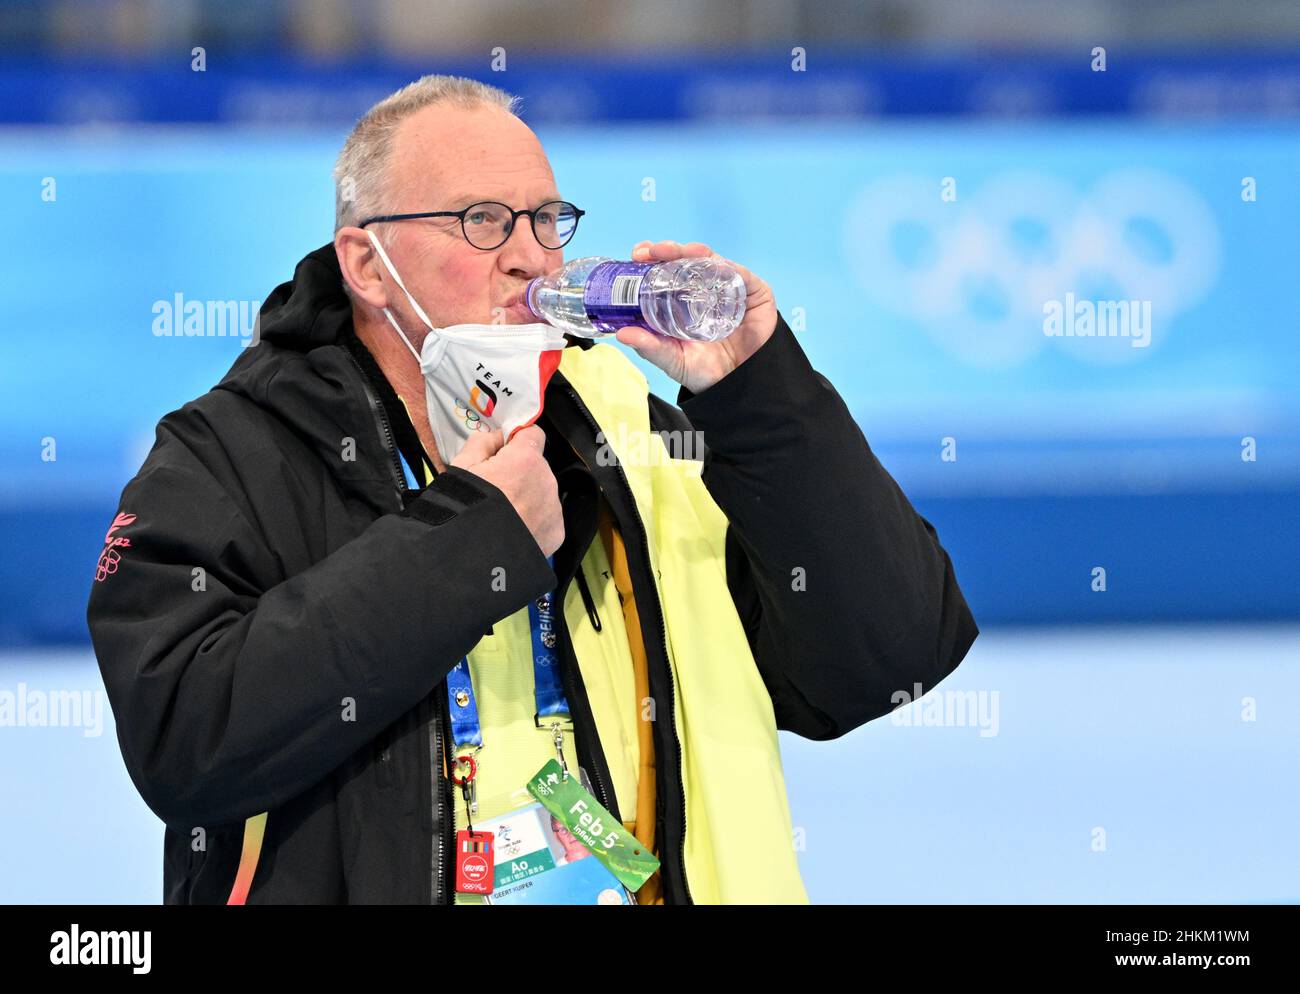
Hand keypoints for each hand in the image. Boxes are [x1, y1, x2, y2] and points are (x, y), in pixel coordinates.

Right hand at [451, 426, 563, 556]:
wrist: (472, 555)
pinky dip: (535, 522)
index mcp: (526, 459)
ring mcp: (554, 509)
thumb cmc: (463, 505)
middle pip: (537, 467)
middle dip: (521, 474)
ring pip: (543, 493)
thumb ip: (482, 442)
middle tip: (497, 492)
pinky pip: (547, 518)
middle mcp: (547, 481)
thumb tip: (498, 436)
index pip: (532, 433)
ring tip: (504, 518)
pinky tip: (515, 533)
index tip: (503, 452)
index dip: (517, 441)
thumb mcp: (461, 466)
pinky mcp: (557, 534)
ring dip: (529, 499)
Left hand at [613, 240, 777, 394]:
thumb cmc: (705, 371)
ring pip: (711, 261)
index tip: (637, 255)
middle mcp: (704, 288)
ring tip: (677, 253)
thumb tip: (622, 334)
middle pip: (686, 260)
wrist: (740, 385)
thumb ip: (650, 347)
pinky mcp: (754, 292)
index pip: (665, 271)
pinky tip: (715, 266)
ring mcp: (729, 288)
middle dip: (668, 250)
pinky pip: (741, 274)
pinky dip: (727, 268)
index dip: (651, 260)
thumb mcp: (673, 359)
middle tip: (652, 252)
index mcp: (681, 299)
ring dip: (692, 252)